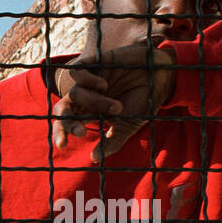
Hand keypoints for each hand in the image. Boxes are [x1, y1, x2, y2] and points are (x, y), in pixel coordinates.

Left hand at [52, 44, 175, 161]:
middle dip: (64, 123)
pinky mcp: (95, 64)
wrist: (161, 78)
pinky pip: (77, 72)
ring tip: (117, 107)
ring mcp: (90, 81)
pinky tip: (103, 84)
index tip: (63, 145)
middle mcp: (85, 98)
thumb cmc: (143, 102)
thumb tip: (94, 159)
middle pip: (61, 109)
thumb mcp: (127, 126)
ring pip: (75, 93)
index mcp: (88, 113)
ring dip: (94, 103)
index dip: (60, 133)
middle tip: (79, 132)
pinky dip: (86, 81)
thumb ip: (111, 142)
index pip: (65, 123)